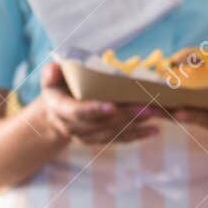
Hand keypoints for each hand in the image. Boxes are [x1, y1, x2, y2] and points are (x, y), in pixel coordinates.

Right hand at [29, 62, 158, 145]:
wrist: (55, 112)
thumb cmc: (58, 87)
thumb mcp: (50, 77)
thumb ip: (51, 73)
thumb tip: (55, 68)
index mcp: (61, 109)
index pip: (77, 112)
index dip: (94, 110)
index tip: (112, 106)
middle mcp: (74, 127)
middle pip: (102, 124)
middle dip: (126, 116)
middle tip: (148, 108)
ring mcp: (87, 136)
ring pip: (113, 133)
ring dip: (136, 125)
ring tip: (156, 115)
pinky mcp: (100, 139)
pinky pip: (119, 139)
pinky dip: (138, 135)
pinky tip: (155, 130)